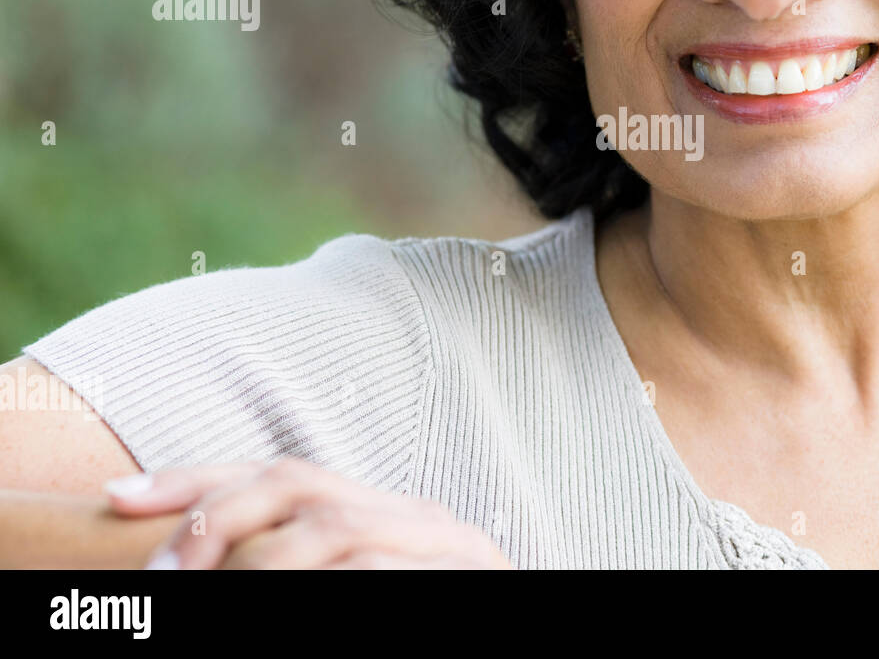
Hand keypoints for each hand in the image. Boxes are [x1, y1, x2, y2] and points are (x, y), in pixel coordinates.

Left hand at [105, 457, 513, 568]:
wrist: (536, 632)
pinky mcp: (464, 576)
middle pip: (301, 479)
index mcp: (379, 514)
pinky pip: (378, 573)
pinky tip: (275, 596)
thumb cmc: (429, 606)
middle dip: (217, 513)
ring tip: (198, 596)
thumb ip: (311, 562)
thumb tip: (207, 558)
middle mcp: (412, 517)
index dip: (197, 480)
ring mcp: (444, 546)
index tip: (117, 497)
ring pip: (333, 529)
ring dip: (257, 565)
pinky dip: (319, 587)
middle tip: (157, 572)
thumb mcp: (361, 583)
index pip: (281, 472)